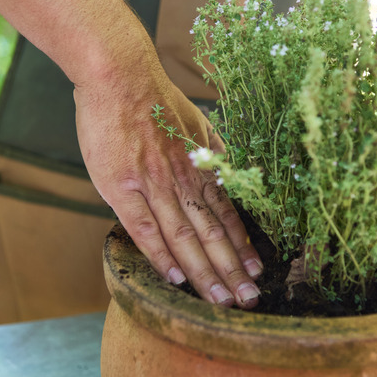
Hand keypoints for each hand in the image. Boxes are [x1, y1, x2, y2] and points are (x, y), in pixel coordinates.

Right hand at [74, 72, 262, 308]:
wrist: (119, 76)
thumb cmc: (156, 100)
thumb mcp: (197, 124)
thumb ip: (212, 155)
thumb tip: (230, 173)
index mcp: (201, 167)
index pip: (229, 214)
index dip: (244, 245)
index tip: (257, 271)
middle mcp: (183, 181)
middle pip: (212, 234)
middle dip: (232, 270)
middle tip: (248, 300)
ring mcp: (153, 185)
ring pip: (184, 237)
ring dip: (204, 272)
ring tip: (219, 301)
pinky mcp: (122, 186)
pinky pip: (144, 229)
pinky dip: (160, 256)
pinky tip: (174, 278)